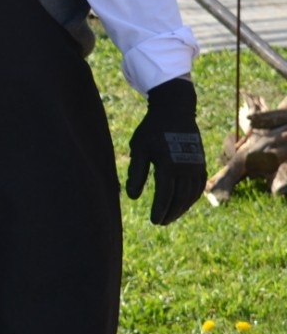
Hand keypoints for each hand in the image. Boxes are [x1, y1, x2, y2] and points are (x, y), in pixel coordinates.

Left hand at [126, 78, 206, 225]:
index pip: (165, 194)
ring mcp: (196, 165)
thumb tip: (132, 196)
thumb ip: (136, 172)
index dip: (160, 209)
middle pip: (180, 197)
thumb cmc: (152, 130)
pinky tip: (183, 203)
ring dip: (182, 208)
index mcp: (168, 164)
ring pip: (191, 194)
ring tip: (170, 217)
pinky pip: (198, 186)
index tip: (154, 220)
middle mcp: (185, 167)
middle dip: (171, 212)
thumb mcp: (139, 148)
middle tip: (160, 222)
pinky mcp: (201, 162)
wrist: (175, 110)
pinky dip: (191, 197)